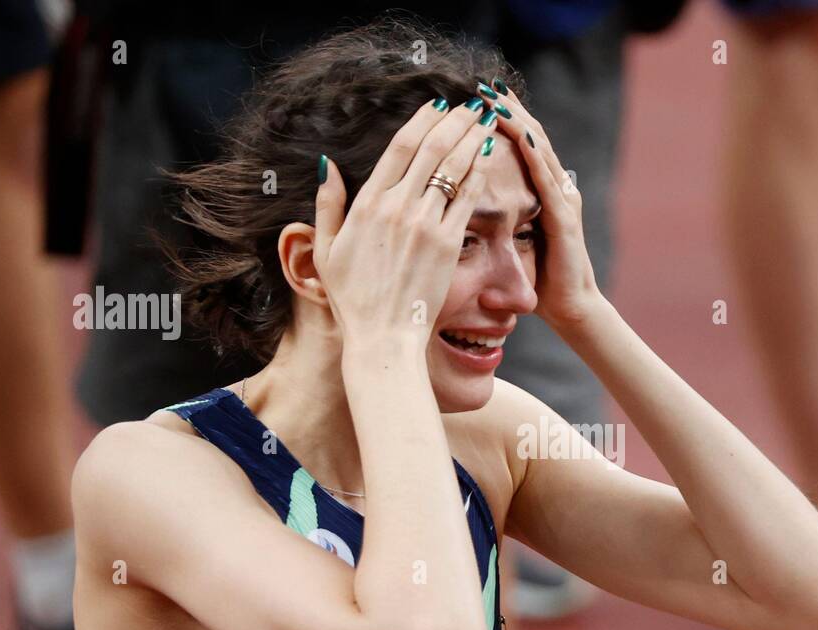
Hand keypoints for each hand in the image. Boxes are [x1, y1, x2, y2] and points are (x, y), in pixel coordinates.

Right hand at [311, 99, 495, 355]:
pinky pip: (467, 197)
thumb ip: (328, 205)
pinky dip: (479, 170)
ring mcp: (424, 224)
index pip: (400, 147)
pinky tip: (490, 152)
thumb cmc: (353, 300)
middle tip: (472, 102)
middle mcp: (396, 207)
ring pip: (453, 166)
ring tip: (486, 117)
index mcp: (367, 204)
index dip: (422, 120)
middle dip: (455, 120)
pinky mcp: (447, 243)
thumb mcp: (327, 250)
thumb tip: (327, 165)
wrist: (383, 337)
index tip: (438, 104)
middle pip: (431, 148)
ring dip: (472, 136)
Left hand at [476, 81, 605, 332]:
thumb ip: (499, 221)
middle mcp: (558, 191)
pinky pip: (548, 182)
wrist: (571, 310)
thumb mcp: (513, 243)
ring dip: (520, 124)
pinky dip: (535, 157)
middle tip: (486, 85)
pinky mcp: (564, 221)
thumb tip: (465, 208)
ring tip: (499, 100)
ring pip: (541, 151)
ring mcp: (564, 202)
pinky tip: (522, 137)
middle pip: (533, 138)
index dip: (504, 120)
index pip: (523, 146)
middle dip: (510, 111)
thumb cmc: (541, 282)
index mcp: (543, 194)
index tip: (479, 98)